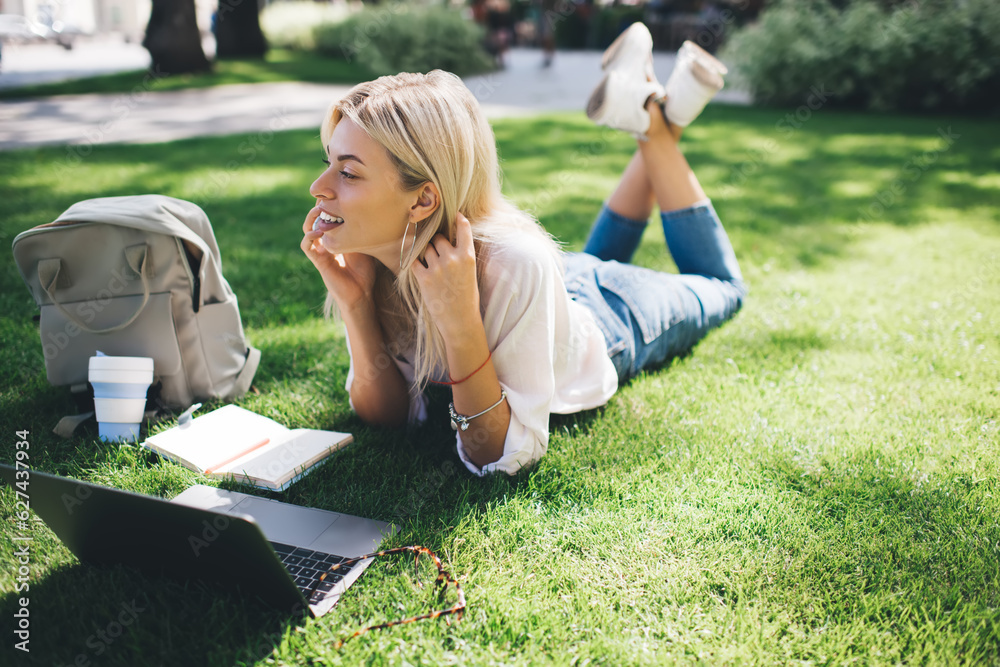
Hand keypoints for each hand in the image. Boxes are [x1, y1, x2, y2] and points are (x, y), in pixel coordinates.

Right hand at [300, 205, 376, 311]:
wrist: (361, 294)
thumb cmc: (365, 271)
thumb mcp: (364, 245)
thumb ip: (360, 231)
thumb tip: (367, 211)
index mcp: (337, 237)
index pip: (328, 216)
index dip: (329, 205)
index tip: (336, 195)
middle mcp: (327, 242)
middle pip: (316, 219)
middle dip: (319, 207)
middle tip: (325, 199)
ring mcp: (321, 251)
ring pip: (308, 230)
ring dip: (310, 219)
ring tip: (318, 210)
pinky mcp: (319, 261)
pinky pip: (307, 246)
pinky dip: (309, 237)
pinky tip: (317, 231)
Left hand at [411, 212, 479, 340]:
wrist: (460, 321)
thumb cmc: (467, 298)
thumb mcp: (470, 273)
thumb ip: (461, 255)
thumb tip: (445, 240)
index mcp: (467, 256)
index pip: (463, 229)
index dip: (458, 220)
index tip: (455, 214)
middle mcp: (452, 258)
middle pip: (439, 239)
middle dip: (437, 244)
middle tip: (439, 257)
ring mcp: (437, 268)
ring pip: (426, 249)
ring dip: (427, 255)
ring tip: (433, 269)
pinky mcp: (424, 278)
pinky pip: (415, 262)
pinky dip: (416, 264)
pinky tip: (421, 271)